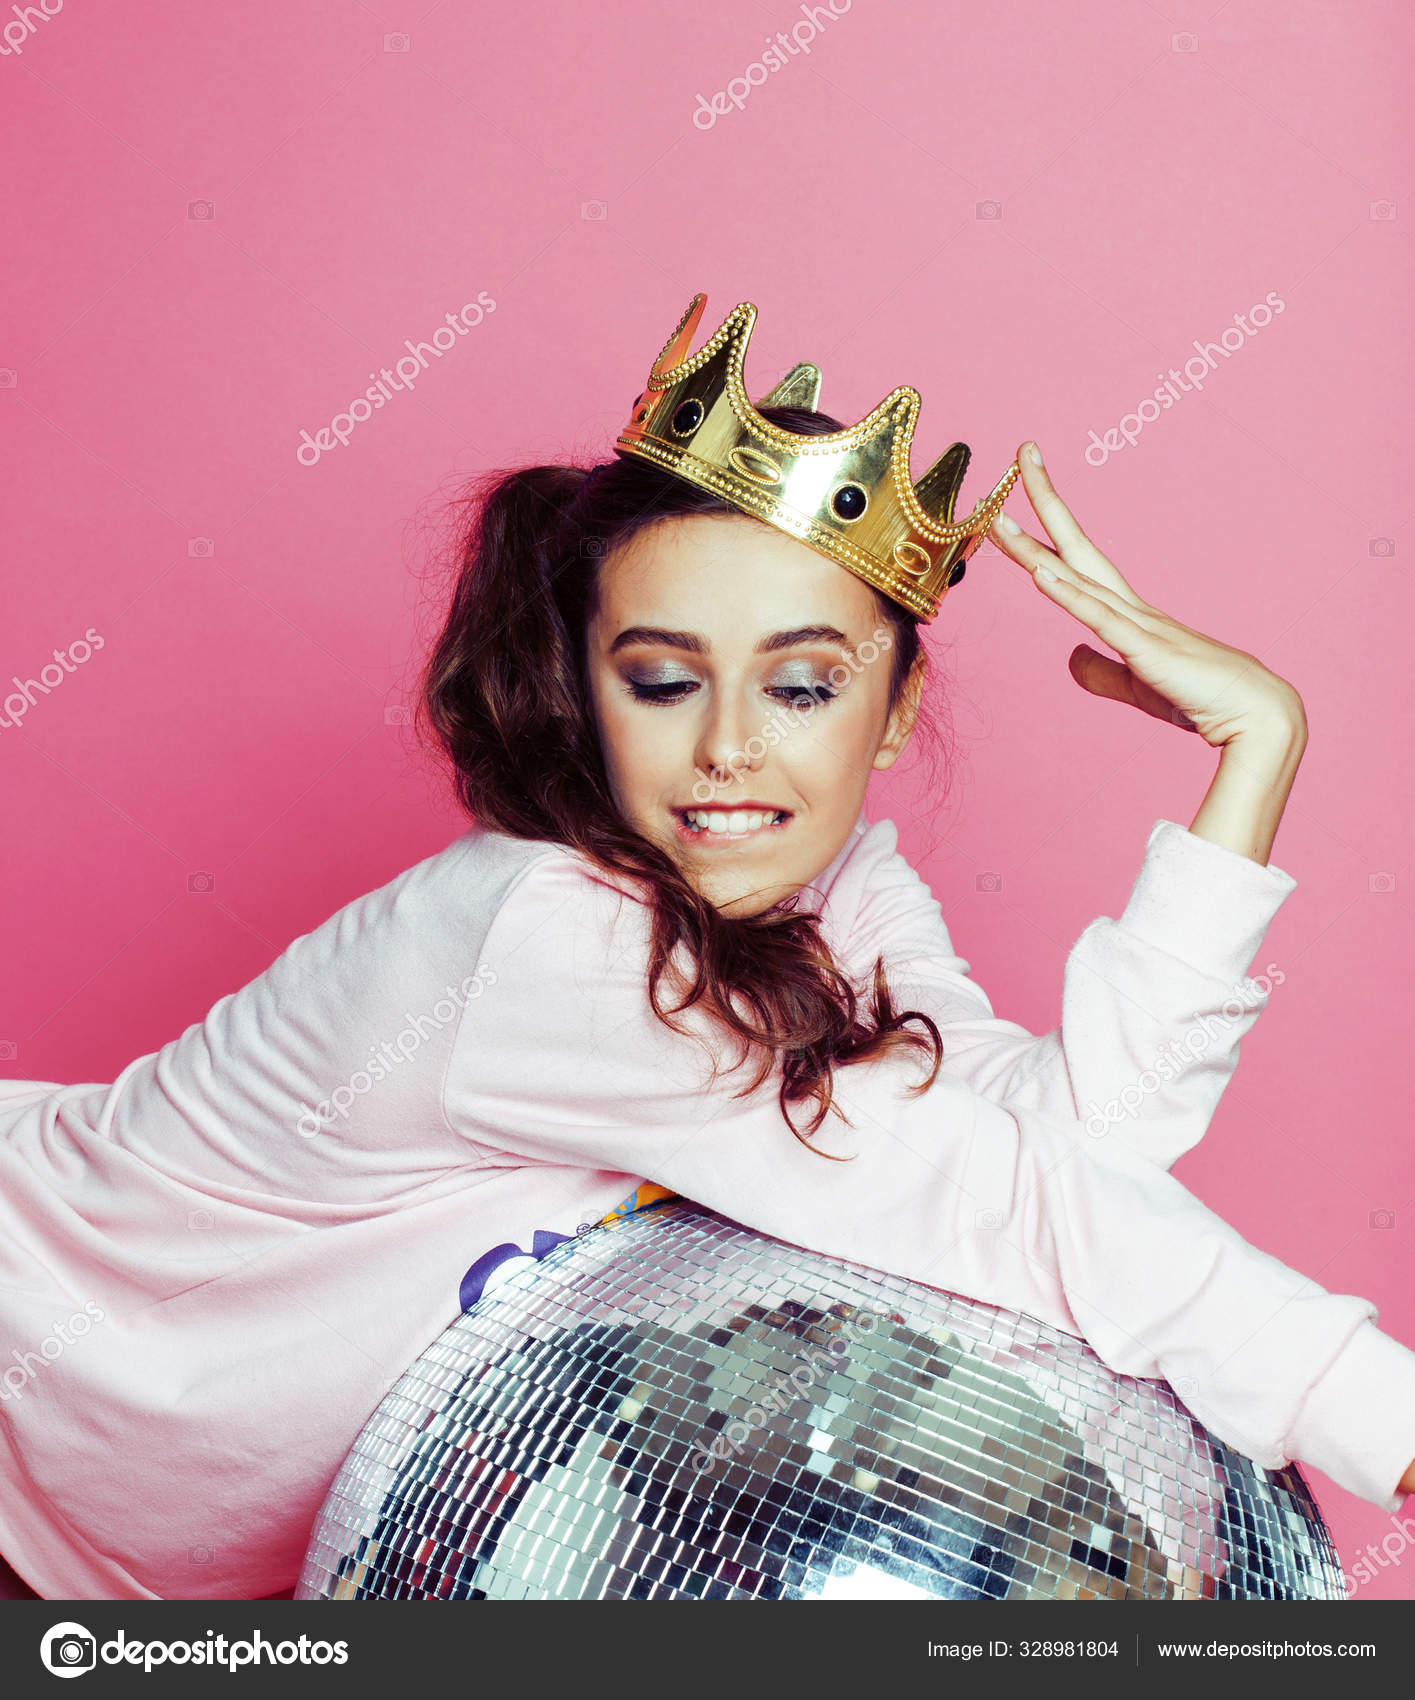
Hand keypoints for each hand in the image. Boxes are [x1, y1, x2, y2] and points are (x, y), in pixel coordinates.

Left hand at [987, 443, 1306, 749]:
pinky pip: (1099, 619)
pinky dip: (1068, 595)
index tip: (1013, 502)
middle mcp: (1129, 606)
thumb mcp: (1136, 685)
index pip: (1076, 561)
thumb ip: (1100, 672)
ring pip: (1076, 576)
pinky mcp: (1145, 650)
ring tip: (998, 515)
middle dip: (1045, 502)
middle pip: (1076, 546)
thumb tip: (1070, 655)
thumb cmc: (1199, 697)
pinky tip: (1039, 573)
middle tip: (1022, 452)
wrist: (1253, 714)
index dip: (1043, 533)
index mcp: (1126, 612)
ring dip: (1034, 549)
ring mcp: (1137, 624)